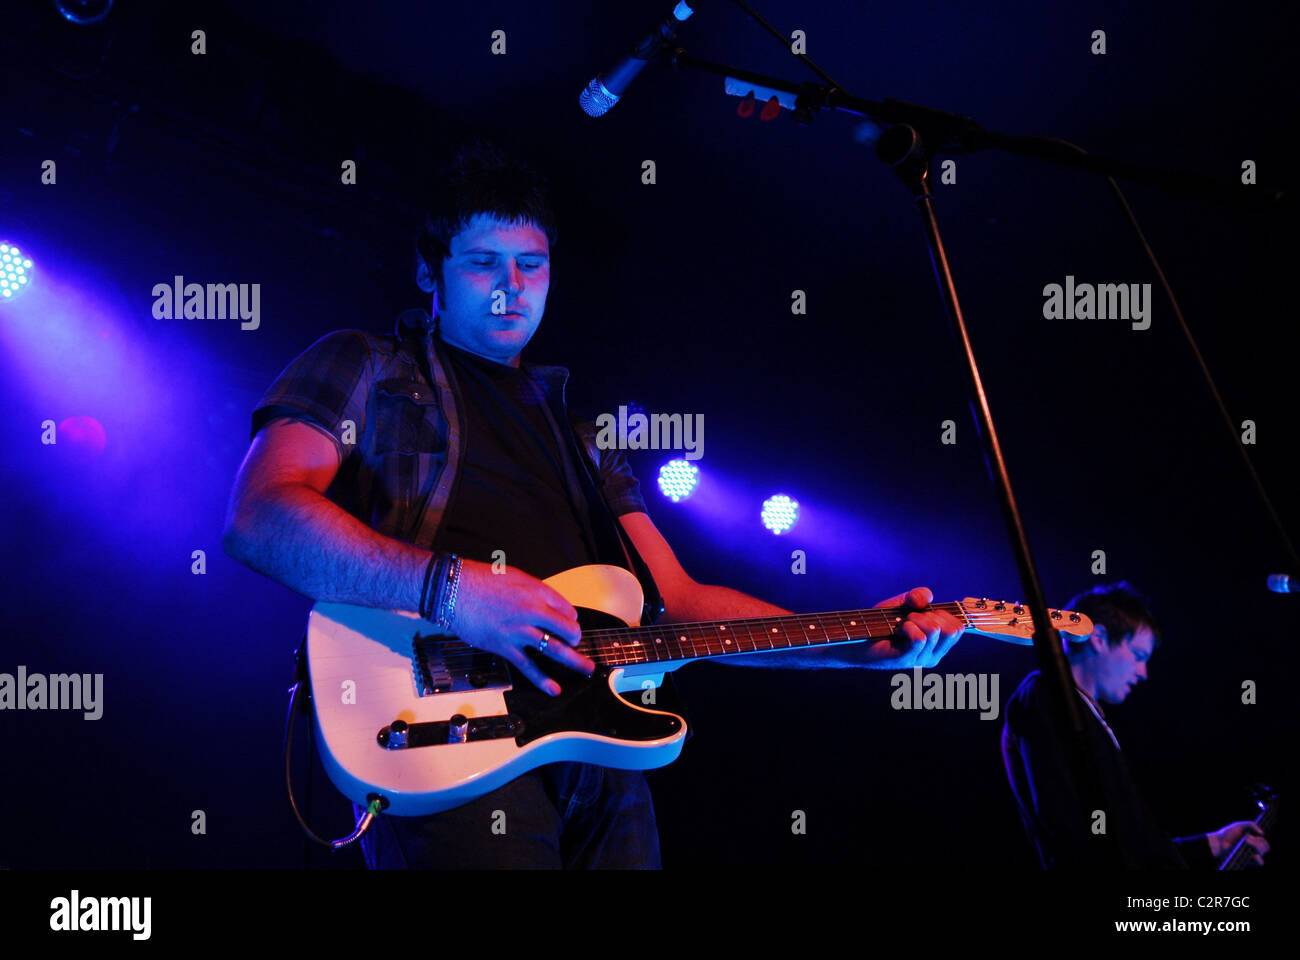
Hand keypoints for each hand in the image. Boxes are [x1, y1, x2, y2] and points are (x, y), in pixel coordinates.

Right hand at [448, 559, 593, 695]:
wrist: (454, 589)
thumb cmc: (480, 580)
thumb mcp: (515, 577)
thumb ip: (533, 592)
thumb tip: (544, 606)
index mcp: (537, 591)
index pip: (567, 609)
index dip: (570, 618)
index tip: (567, 624)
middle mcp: (533, 610)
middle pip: (568, 629)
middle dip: (576, 639)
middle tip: (576, 644)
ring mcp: (520, 630)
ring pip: (555, 649)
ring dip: (574, 661)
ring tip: (586, 668)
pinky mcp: (505, 646)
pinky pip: (529, 666)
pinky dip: (543, 680)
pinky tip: (554, 689)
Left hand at [858, 586, 964, 668]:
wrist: (857, 635)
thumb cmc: (881, 621)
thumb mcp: (903, 603)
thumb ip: (918, 595)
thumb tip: (924, 599)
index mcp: (938, 644)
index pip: (959, 626)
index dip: (944, 613)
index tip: (926, 612)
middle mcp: (934, 654)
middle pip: (953, 629)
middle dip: (932, 615)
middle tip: (911, 617)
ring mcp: (921, 660)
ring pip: (935, 630)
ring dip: (916, 618)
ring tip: (902, 623)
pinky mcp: (907, 661)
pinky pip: (919, 638)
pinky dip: (908, 627)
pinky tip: (898, 630)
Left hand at [1207, 821, 1268, 864]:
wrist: (1219, 842)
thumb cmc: (1228, 834)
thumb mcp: (1239, 825)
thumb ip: (1252, 825)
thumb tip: (1263, 833)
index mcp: (1254, 842)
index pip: (1265, 843)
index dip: (1262, 839)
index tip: (1255, 835)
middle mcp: (1254, 850)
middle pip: (1266, 847)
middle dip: (1257, 840)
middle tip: (1246, 838)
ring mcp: (1251, 855)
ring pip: (1262, 852)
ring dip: (1255, 845)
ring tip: (1244, 842)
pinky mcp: (1248, 861)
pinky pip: (1259, 862)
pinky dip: (1257, 856)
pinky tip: (1249, 851)